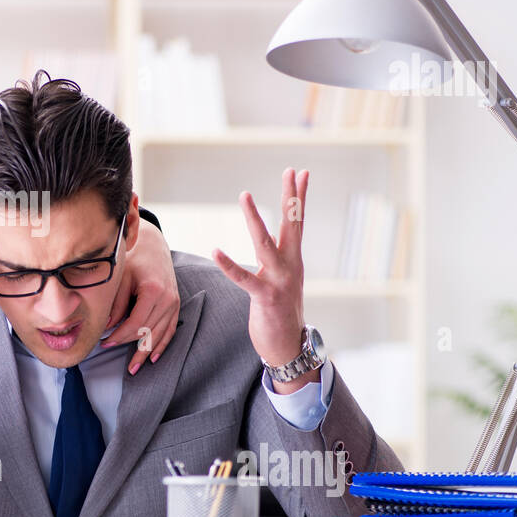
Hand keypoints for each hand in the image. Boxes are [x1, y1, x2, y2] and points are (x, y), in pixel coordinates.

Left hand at [102, 211, 178, 374]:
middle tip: (114, 356)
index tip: (104, 343)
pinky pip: (170, 330)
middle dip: (129, 347)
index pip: (135, 324)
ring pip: (160, 335)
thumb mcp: (121, 277)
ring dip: (146, 353)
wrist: (153, 244)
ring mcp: (175, 303)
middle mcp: (168, 299)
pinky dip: (162, 345)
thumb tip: (108, 327)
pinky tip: (153, 357)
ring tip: (134, 368)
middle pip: (148, 332)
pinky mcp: (176, 304)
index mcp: (153, 291)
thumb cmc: (133, 258)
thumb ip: (115, 303)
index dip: (119, 337)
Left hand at [211, 168, 311, 385]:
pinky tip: (216, 249)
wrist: (289, 346)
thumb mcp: (282, 279)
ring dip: (255, 218)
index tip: (301, 172)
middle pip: (292, 225)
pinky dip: (229, 265)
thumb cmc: (281, 312)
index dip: (299, 197)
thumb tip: (274, 243)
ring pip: (265, 243)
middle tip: (291, 170)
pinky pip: (244, 278)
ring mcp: (279, 281)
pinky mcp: (265, 297)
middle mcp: (290, 266)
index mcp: (293, 260)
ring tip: (245, 195)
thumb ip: (277, 259)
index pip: (297, 222)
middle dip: (291, 197)